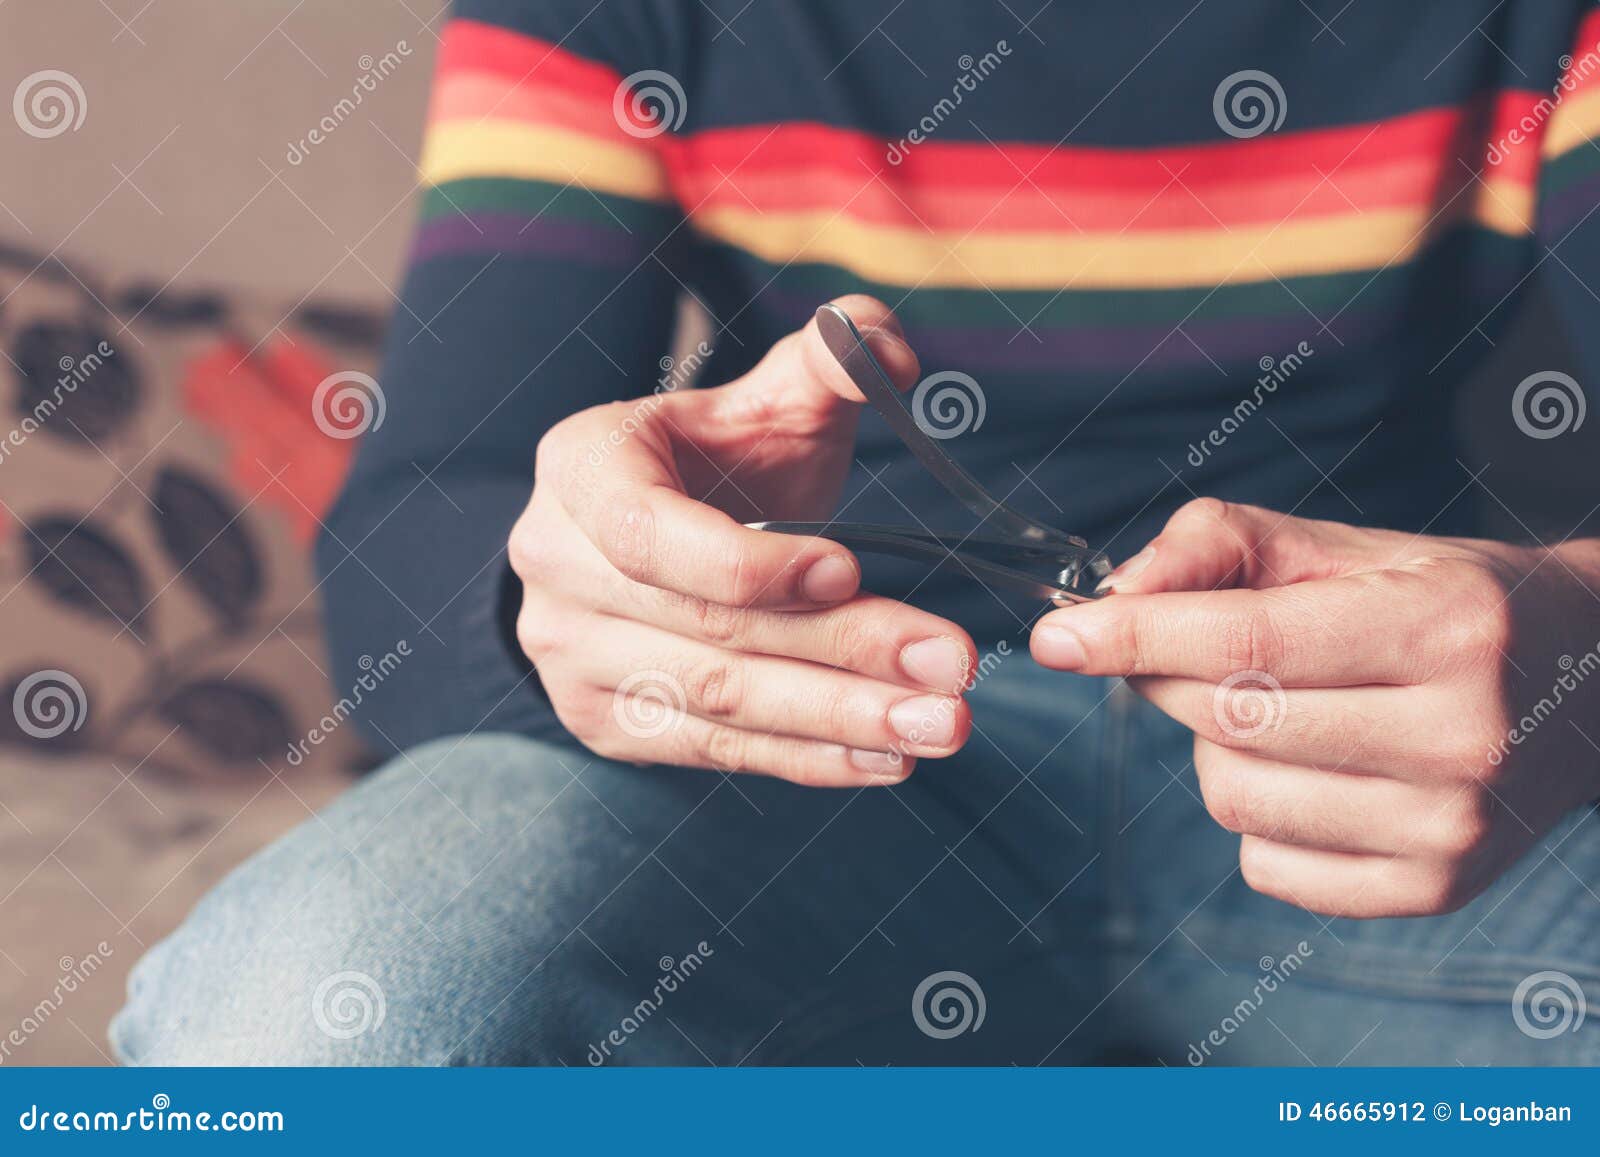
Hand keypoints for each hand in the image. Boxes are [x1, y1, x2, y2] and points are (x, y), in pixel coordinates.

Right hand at [510, 296, 974, 785]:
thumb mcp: (768, 400)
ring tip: (943, 724)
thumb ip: (832, 358)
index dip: (749, 564)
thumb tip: (890, 355)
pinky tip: (888, 756)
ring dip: (842, 718)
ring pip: (722, 702)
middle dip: (843, 649)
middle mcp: (556, 568)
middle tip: (950, 664)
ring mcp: (573, 657)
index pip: (648, 533)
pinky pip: (718, 751)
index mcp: (583, 468)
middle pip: (709, 630)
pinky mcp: (608, 724)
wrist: (650, 545)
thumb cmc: (718, 465)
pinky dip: (809, 758)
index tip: (850, 567)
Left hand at [1030, 498, 1599, 916]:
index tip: (1056, 637)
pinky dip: (1254, 817)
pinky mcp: (1432, 891)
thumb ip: (1215, 545)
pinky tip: (1307, 773)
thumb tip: (1111, 597)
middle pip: (1228, 720)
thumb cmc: (1438, 602)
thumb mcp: (1339, 545)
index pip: (1247, 644)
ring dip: (1215, 748)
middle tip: (1193, 651)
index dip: (1133, 638)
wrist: (1583, 688)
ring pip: (1234, 798)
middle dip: (1171, 677)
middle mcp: (1459, 736)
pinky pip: (1265, 865)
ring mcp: (1449, 828)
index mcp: (1443, 629)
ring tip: (1276, 711)